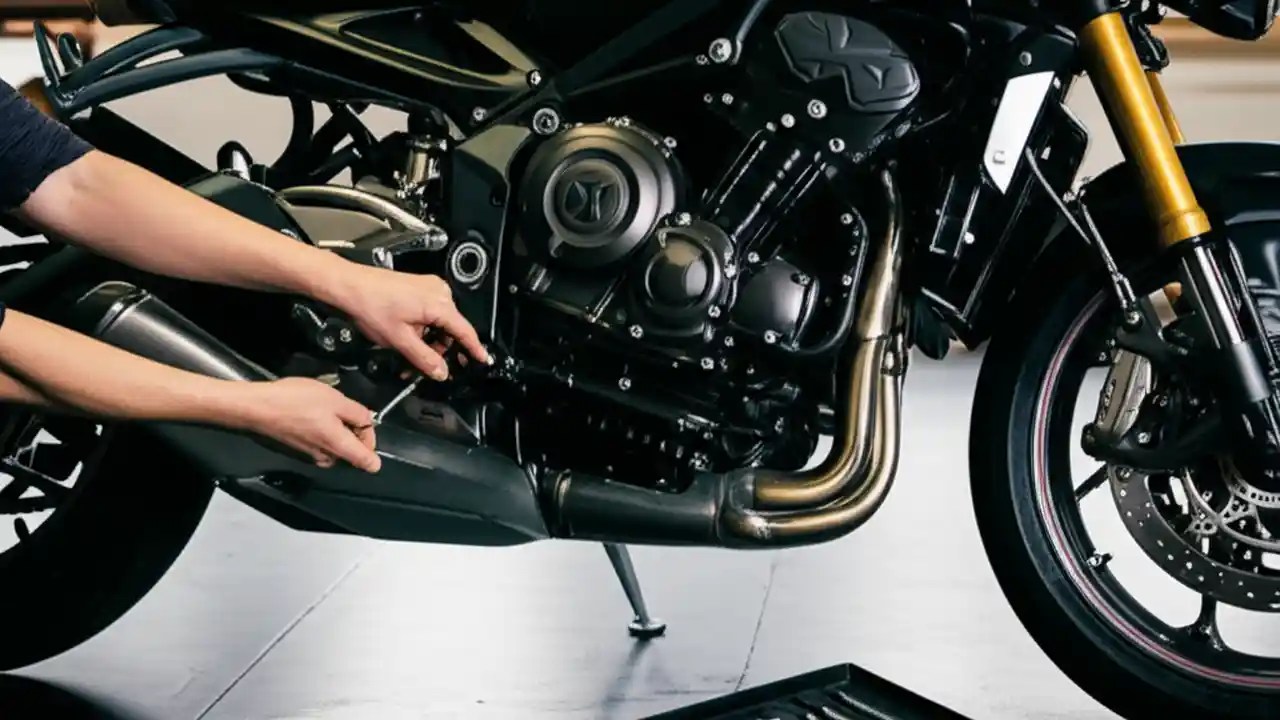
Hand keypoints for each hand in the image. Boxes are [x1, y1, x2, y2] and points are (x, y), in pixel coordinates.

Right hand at [238, 378, 380, 472]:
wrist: (255, 408)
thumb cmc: (295, 402)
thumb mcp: (335, 400)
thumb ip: (358, 414)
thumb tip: (368, 423)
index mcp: (339, 447)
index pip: (369, 463)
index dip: (373, 443)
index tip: (364, 425)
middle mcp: (326, 458)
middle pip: (352, 451)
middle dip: (352, 431)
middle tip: (338, 409)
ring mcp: (310, 457)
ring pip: (335, 445)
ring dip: (334, 429)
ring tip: (320, 409)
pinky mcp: (297, 452)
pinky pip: (318, 443)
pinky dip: (318, 430)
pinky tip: (307, 413)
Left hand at [328, 266, 491, 380]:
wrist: (350, 285)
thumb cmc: (372, 305)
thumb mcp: (400, 340)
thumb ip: (424, 358)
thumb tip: (441, 372)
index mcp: (439, 304)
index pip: (465, 331)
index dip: (475, 349)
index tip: (483, 360)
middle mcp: (439, 292)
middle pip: (451, 328)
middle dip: (440, 349)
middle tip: (425, 366)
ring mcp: (429, 287)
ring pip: (439, 322)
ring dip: (429, 339)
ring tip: (409, 352)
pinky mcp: (420, 287)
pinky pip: (430, 312)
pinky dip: (423, 327)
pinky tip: (409, 336)